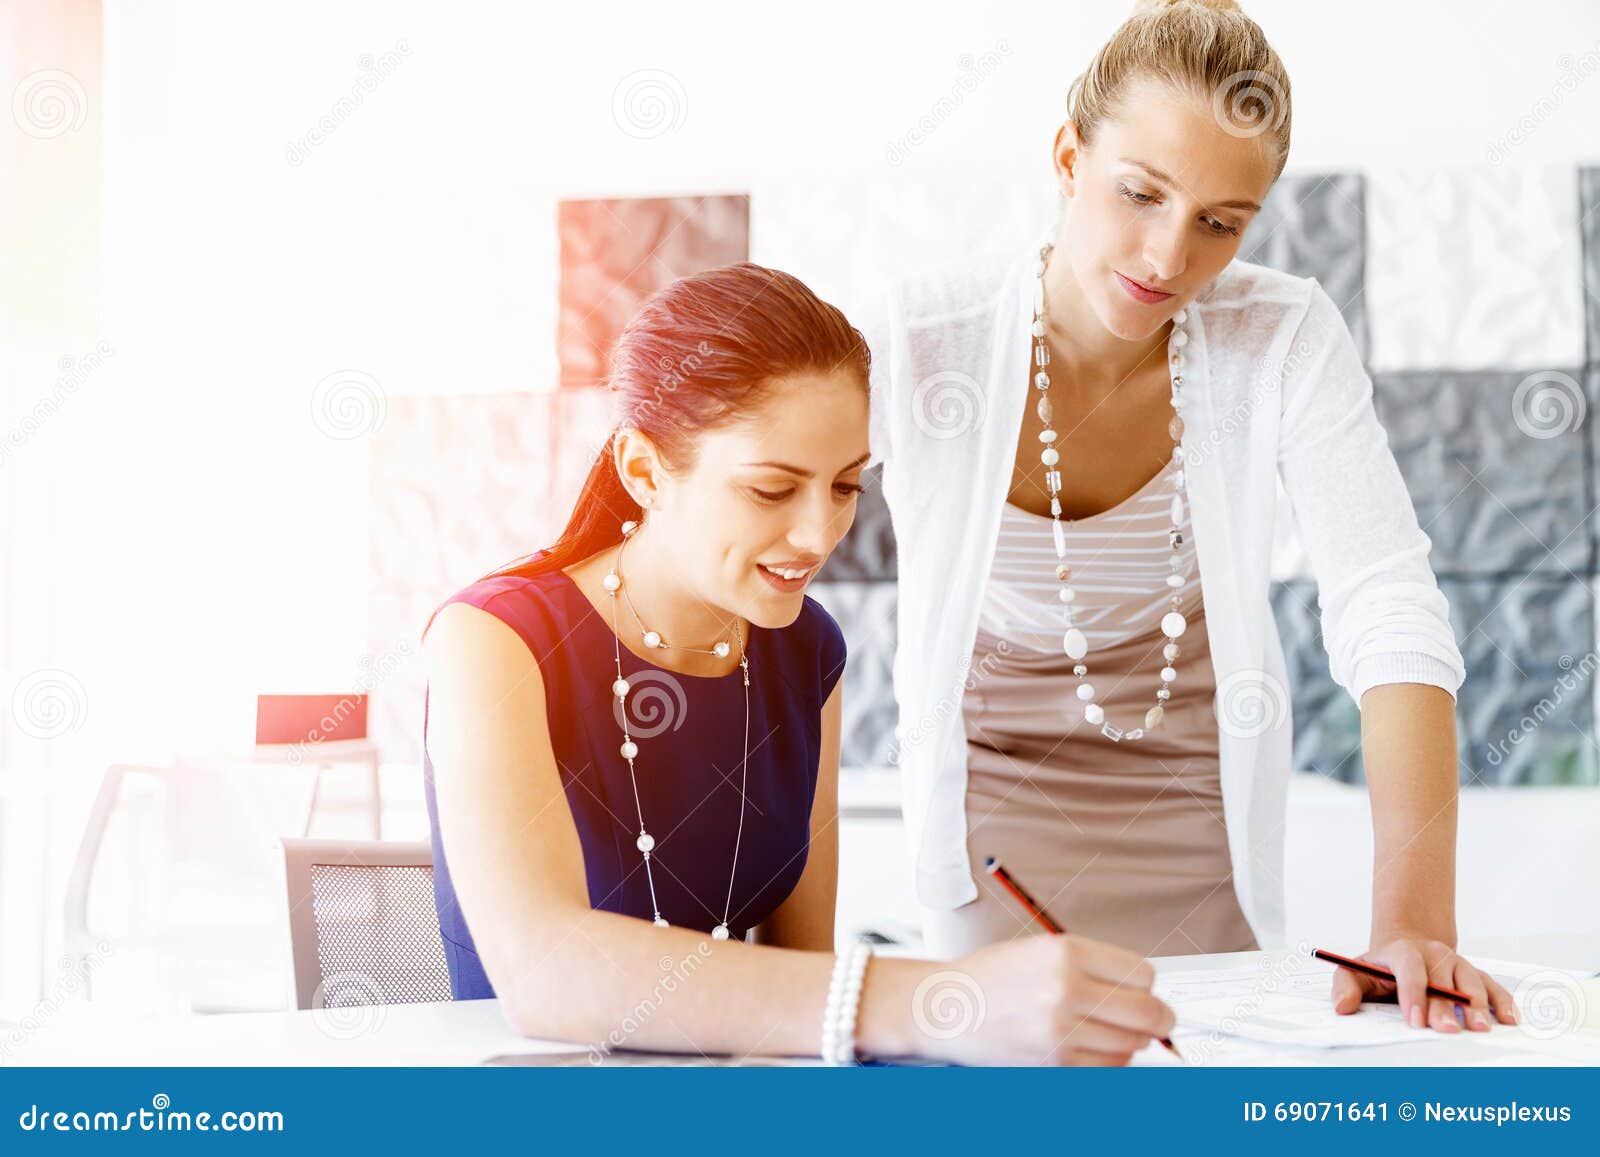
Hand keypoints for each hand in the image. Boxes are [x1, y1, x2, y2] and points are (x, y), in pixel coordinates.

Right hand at [919, 933, 1175, 1065]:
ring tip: (1105, 1031)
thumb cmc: (990, 978)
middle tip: (1156, 1021)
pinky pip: (1108, 1069)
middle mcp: (1066, 989)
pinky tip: (1088, 1047)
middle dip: (1158, 1020)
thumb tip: (1144, 991)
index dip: (1148, 986)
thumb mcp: (1041, 950)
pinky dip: (1108, 1062)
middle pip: (1148, 1013)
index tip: (1144, 993)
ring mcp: (1060, 1031)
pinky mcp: (1054, 1064)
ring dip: (1129, 1042)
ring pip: (1131, 1045)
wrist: (945, 1007)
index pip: (1143, 974)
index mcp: (1066, 951)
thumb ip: (1093, 966)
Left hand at [1330, 933, 1519, 1031]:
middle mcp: (1433, 954)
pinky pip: (1492, 986)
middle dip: (1444, 1006)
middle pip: (1442, 979)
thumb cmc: (1379, 968)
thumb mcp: (1354, 971)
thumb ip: (1345, 987)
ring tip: (1479, 1028)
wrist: (1405, 949)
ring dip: (1476, 1005)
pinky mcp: (1474, 974)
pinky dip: (1502, 1002)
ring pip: (1470, 980)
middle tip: (1446, 1031)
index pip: (1409, 969)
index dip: (1412, 994)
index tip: (1414, 1021)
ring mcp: (1456, 963)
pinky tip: (1509, 1020)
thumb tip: (1342, 1008)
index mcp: (1403, 952)